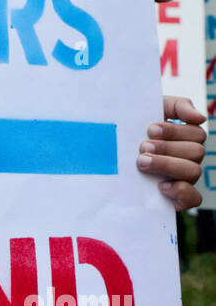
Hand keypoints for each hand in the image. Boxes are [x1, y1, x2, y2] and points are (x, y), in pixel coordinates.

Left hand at [137, 95, 205, 210]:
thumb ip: (178, 106)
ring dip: (168, 165)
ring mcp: (184, 179)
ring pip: (194, 171)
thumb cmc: (131, 130)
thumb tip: (200, 117)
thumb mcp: (151, 110)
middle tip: (143, 147)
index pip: (196, 133)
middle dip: (167, 148)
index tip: (150, 129)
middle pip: (196, 152)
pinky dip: (181, 191)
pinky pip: (194, 198)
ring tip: (142, 162)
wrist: (106, 154)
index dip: (175, 131)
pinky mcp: (178, 199)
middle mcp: (187, 158)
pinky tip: (161, 185)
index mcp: (185, 137)